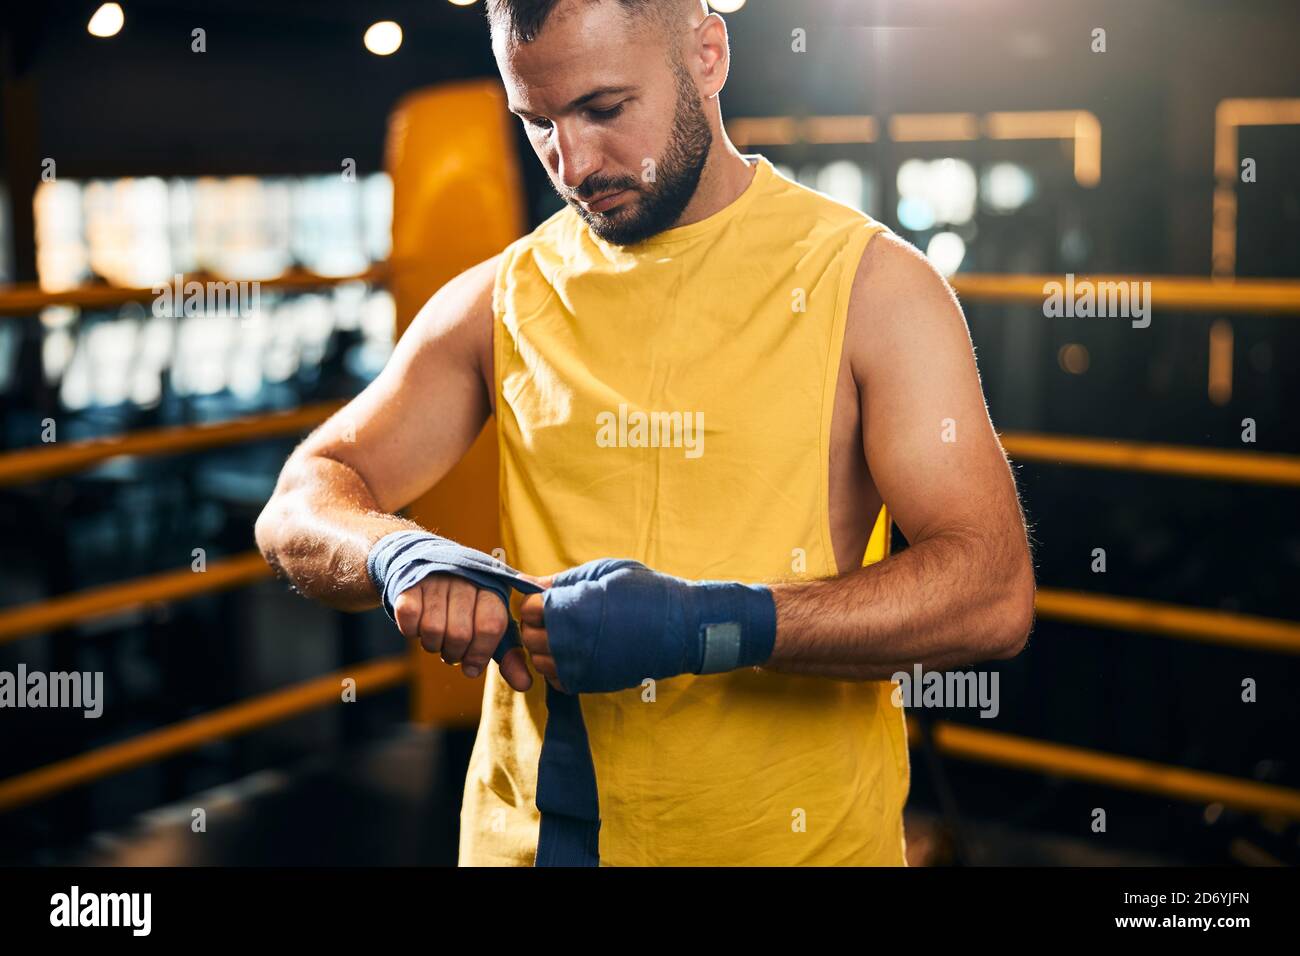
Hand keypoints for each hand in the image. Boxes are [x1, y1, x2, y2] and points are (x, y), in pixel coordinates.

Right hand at [392, 573, 532, 691]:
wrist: (428, 569)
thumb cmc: (468, 607)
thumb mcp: (492, 626)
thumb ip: (509, 655)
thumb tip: (524, 684)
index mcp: (492, 588)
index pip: (491, 626)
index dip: (481, 653)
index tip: (472, 667)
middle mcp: (465, 580)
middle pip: (459, 634)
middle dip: (454, 653)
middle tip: (451, 650)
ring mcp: (436, 580)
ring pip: (433, 629)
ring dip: (432, 644)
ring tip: (436, 637)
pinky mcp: (409, 583)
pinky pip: (409, 616)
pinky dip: (411, 630)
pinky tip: (417, 625)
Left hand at [527, 558, 776, 693]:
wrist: (681, 628)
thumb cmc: (646, 591)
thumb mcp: (604, 572)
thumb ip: (563, 580)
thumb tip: (528, 583)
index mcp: (572, 608)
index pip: (527, 610)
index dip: (538, 603)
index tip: (553, 600)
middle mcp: (570, 640)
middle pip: (529, 637)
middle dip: (539, 625)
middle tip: (561, 617)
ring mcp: (580, 666)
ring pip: (540, 661)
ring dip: (548, 648)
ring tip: (571, 635)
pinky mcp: (591, 684)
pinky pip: (557, 681)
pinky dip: (560, 668)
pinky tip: (578, 653)